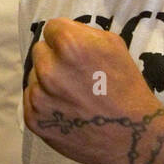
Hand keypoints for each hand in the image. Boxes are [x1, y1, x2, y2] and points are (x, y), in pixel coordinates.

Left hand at [23, 18, 163, 163]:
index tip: (77, 52)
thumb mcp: (114, 45)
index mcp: (70, 45)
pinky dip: (45, 104)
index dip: (65, 38)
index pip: (51, 28)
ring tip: (73, 95)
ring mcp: (39, 97)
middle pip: (40, 51)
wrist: (133, 135)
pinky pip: (31, 100)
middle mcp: (50, 70)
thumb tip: (59, 32)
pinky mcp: (34, 120)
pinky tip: (66, 110)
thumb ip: (83, 32)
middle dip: (55, 59)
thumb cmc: (127, 87)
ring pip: (34, 76)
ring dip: (48, 82)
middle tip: (76, 75)